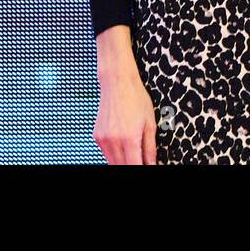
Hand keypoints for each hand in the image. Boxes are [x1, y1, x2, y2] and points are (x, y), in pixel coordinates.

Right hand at [93, 26, 157, 163]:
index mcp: (129, 138)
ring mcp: (103, 139)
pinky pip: (106, 153)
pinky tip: (122, 145)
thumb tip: (152, 163)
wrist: (117, 82)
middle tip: (141, 160)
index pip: (135, 167)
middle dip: (132, 165)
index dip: (143, 169)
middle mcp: (113, 141)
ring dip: (123, 162)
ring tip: (133, 153)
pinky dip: (114, 154)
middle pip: (122, 167)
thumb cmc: (135, 97)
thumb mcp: (150, 123)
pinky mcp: (97, 136)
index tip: (148, 167)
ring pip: (112, 162)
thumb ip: (150, 148)